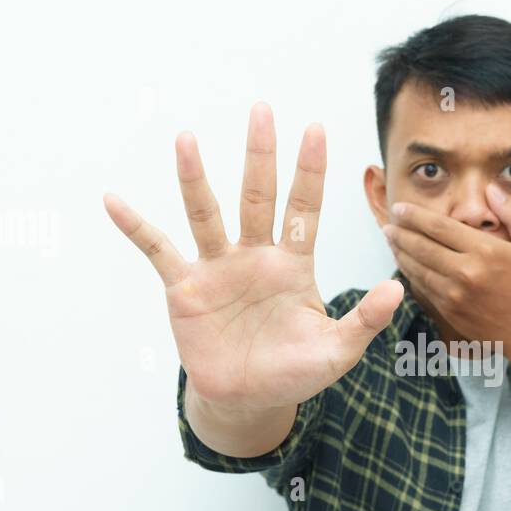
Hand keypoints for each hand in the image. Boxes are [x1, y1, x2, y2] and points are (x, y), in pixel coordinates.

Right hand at [104, 103, 403, 411]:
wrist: (249, 400)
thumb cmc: (294, 371)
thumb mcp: (336, 350)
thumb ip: (364, 320)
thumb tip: (397, 288)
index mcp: (293, 264)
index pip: (304, 208)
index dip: (310, 170)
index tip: (315, 127)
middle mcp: (254, 255)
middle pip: (257, 196)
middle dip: (260, 155)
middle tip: (262, 109)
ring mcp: (218, 268)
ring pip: (206, 213)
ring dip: (195, 178)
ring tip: (186, 139)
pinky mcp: (185, 288)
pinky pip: (158, 251)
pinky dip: (136, 227)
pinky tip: (114, 201)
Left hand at [381, 183, 510, 360]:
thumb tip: (491, 189)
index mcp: (485, 250)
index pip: (439, 226)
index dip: (414, 215)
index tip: (399, 207)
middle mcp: (466, 271)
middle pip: (421, 246)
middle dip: (400, 232)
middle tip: (388, 223)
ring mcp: (455, 293)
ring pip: (417, 268)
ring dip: (400, 252)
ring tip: (391, 240)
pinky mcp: (449, 311)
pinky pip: (422, 288)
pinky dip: (410, 274)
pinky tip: (404, 264)